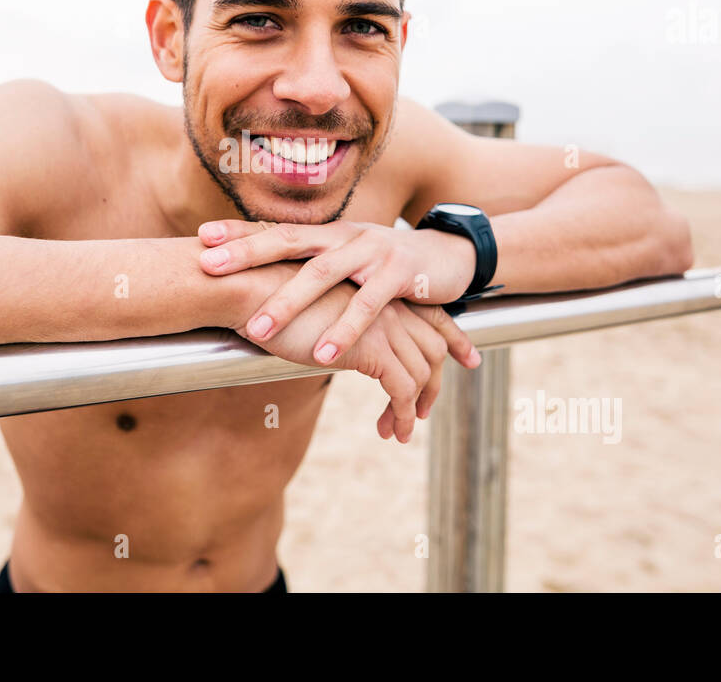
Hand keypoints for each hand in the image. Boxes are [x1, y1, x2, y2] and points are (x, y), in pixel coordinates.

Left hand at [199, 219, 481, 367]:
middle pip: (289, 240)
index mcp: (327, 235)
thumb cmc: (384, 266)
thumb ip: (310, 271)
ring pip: (323, 275)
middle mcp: (344, 237)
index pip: (276, 230)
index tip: (201, 238)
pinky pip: (369, 305)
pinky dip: (345, 330)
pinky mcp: (401, 274)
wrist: (450, 255)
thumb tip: (260, 289)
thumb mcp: (346, 262)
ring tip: (257, 332)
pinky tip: (324, 355)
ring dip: (288, 304)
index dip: (240, 233)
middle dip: (247, 254)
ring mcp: (372, 252)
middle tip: (209, 267)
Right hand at [235, 277, 479, 442]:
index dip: (452, 337)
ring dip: (415, 407)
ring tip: (398, 431)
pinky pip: (402, 388)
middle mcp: (386, 303)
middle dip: (434, 382)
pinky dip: (402, 413)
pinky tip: (391, 431)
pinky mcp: (370, 348)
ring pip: (422, 371)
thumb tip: (335, 338)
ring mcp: (382, 324)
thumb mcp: (313, 306)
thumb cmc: (269, 298)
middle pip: (432, 345)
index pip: (429, 314)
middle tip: (423, 412)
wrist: (251, 289)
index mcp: (375, 290)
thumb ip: (335, 318)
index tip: (468, 358)